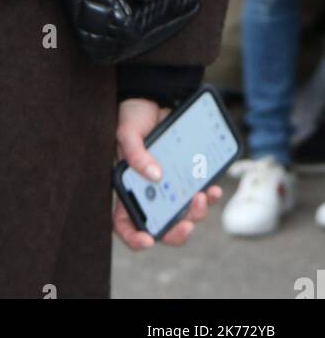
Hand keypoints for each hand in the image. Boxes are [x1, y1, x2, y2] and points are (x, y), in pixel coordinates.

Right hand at [113, 98, 221, 250]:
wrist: (155, 96)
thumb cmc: (133, 115)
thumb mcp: (127, 131)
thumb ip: (135, 154)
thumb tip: (156, 177)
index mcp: (128, 186)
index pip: (124, 221)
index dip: (133, 236)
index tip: (148, 240)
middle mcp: (149, 191)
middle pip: (160, 225)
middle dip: (175, 231)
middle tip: (187, 225)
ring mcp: (170, 185)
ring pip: (183, 213)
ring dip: (196, 213)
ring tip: (203, 197)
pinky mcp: (187, 175)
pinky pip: (199, 194)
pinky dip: (208, 196)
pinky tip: (213, 188)